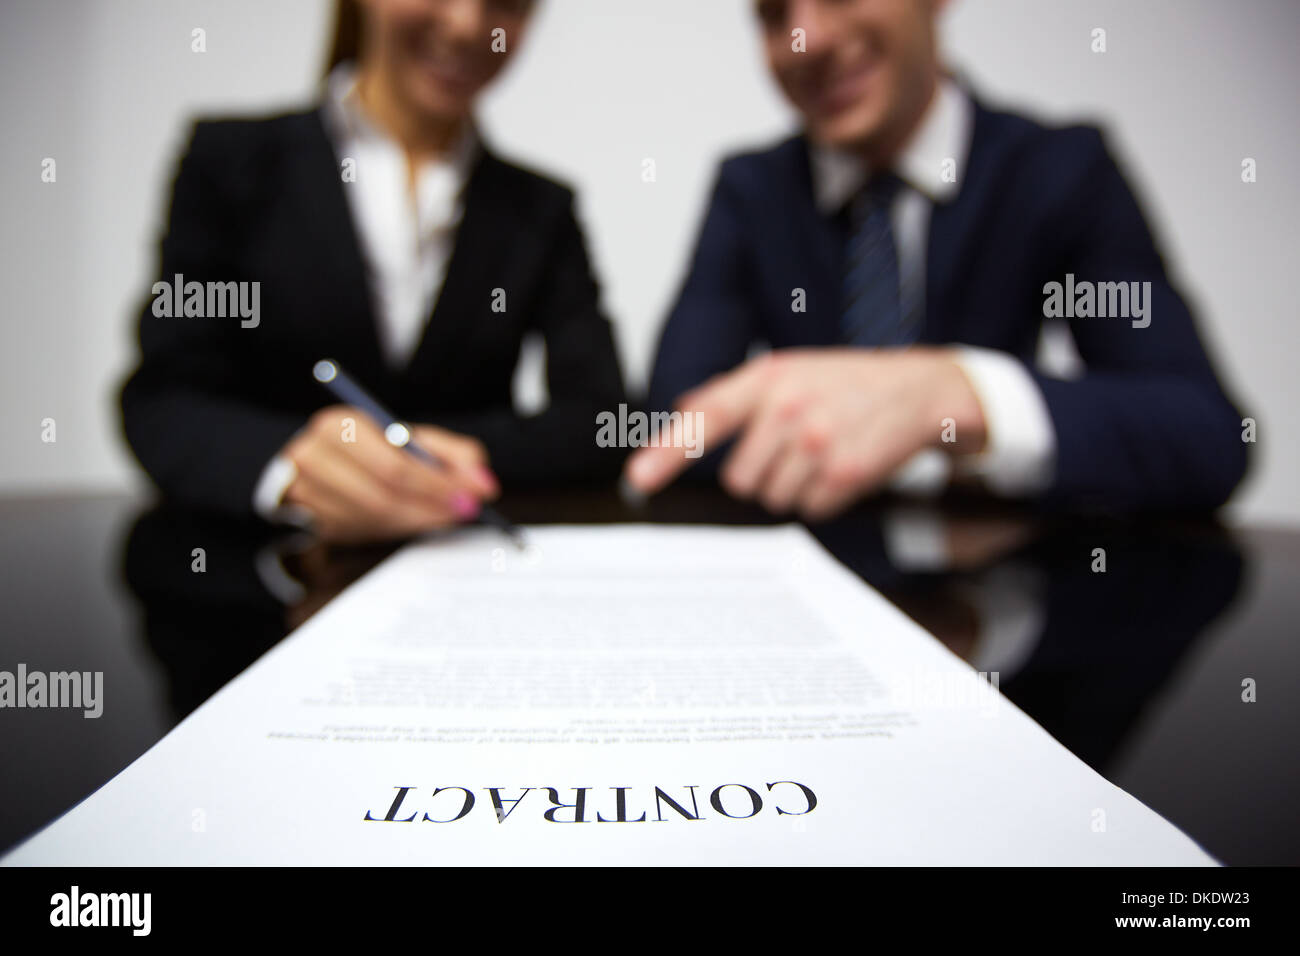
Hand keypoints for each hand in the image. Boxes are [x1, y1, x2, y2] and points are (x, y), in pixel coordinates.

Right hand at [281, 406, 498, 542]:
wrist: (322, 464)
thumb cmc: (375, 450)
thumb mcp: (414, 441)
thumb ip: (454, 456)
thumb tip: (485, 486)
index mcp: (339, 425)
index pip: (394, 466)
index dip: (436, 486)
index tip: (470, 498)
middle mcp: (312, 454)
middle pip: (381, 497)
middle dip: (429, 509)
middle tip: (462, 513)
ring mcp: (302, 490)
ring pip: (369, 520)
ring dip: (412, 522)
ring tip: (439, 517)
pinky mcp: (302, 519)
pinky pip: (355, 533)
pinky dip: (388, 530)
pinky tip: (408, 519)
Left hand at [624, 348, 985, 520]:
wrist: (919, 388)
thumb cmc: (846, 382)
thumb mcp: (788, 370)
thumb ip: (734, 393)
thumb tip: (684, 412)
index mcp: (767, 378)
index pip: (707, 417)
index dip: (668, 452)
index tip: (637, 480)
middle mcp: (789, 407)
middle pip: (740, 479)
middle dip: (762, 473)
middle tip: (795, 448)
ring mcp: (818, 441)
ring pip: (774, 498)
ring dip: (795, 486)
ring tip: (824, 452)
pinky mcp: (847, 471)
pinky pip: (811, 509)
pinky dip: (825, 498)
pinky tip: (844, 466)